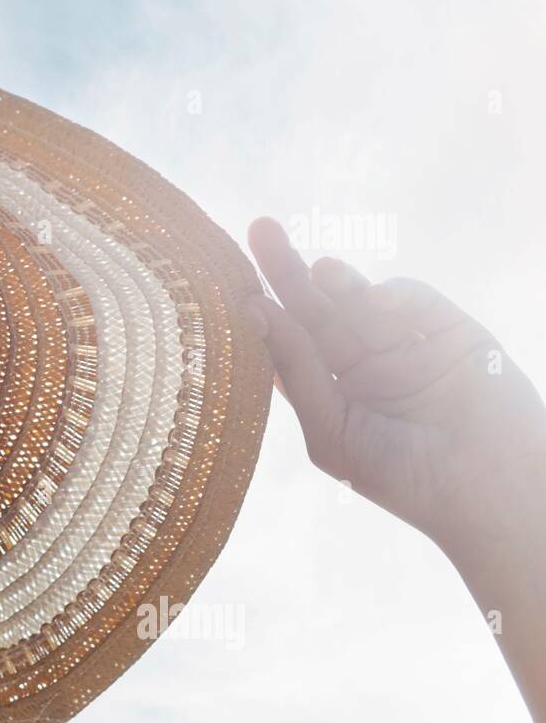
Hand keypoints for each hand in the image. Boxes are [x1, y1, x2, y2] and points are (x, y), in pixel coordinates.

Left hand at [242, 217, 545, 553]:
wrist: (490, 491)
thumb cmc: (401, 476)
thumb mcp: (332, 429)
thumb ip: (297, 371)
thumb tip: (254, 312)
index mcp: (328, 391)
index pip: (286, 343)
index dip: (261, 314)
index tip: (232, 287)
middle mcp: (360, 364)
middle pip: (314, 310)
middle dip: (287, 272)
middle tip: (260, 231)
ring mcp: (403, 344)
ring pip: (359, 300)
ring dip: (337, 281)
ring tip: (318, 271)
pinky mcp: (448, 329)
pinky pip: (411, 299)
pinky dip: (392, 295)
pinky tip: (378, 303)